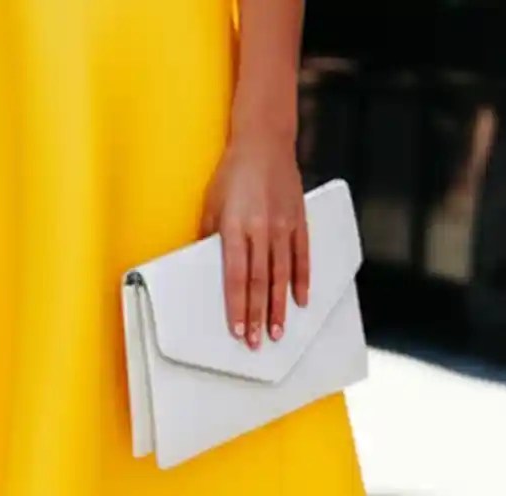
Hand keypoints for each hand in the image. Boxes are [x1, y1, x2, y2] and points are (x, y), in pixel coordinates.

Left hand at [201, 135, 309, 349]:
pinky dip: (302, 281)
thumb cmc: (232, 174)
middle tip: (257, 343)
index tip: (237, 330)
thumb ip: (209, 237)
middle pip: (260, 282)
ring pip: (282, 275)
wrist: (264, 143)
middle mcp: (262, 230)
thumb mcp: (211, 205)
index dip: (237, 306)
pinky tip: (300, 302)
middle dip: (258, 316)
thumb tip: (203, 267)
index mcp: (236, 228)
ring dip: (280, 307)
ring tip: (278, 332)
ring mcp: (284, 226)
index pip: (236, 276)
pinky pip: (302, 257)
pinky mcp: (300, 220)